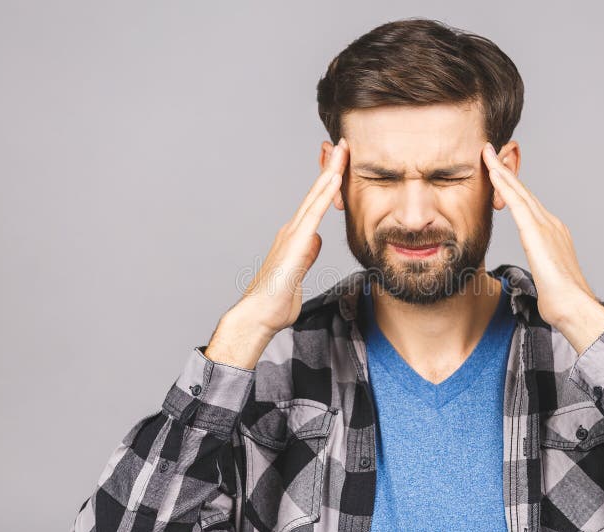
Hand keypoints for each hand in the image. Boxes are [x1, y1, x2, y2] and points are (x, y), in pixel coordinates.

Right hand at [205, 138, 348, 367]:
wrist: (259, 315)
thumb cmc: (276, 299)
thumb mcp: (299, 274)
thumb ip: (307, 256)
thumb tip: (315, 241)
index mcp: (296, 237)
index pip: (316, 204)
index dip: (327, 182)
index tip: (339, 163)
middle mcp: (293, 230)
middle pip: (316, 192)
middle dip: (330, 167)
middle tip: (343, 144)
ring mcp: (293, 233)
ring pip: (316, 196)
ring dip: (330, 171)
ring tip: (343, 151)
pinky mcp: (296, 242)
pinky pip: (315, 212)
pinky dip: (326, 193)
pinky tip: (335, 178)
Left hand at [482, 141, 603, 350]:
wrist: (575, 308)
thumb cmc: (562, 302)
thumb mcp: (546, 282)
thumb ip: (540, 273)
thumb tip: (539, 283)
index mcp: (552, 235)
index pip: (527, 206)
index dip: (512, 187)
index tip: (498, 173)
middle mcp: (551, 225)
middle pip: (524, 192)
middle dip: (506, 171)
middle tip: (490, 151)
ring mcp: (546, 226)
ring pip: (519, 192)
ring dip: (502, 171)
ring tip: (487, 154)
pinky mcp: (537, 233)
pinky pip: (517, 203)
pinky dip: (505, 185)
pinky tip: (493, 173)